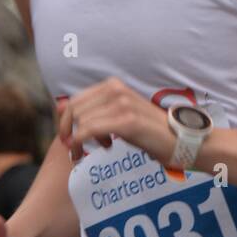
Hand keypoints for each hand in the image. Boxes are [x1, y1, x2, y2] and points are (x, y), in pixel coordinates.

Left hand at [58, 78, 175, 165]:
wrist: (178, 139)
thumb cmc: (147, 131)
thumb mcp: (116, 116)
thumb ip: (90, 110)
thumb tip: (58, 106)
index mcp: (112, 85)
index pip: (74, 100)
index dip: (65, 121)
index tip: (68, 138)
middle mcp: (116, 89)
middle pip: (74, 110)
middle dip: (68, 131)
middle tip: (75, 150)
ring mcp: (122, 103)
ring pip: (81, 121)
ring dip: (78, 141)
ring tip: (89, 151)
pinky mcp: (127, 121)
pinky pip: (90, 130)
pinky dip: (82, 143)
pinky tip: (91, 151)